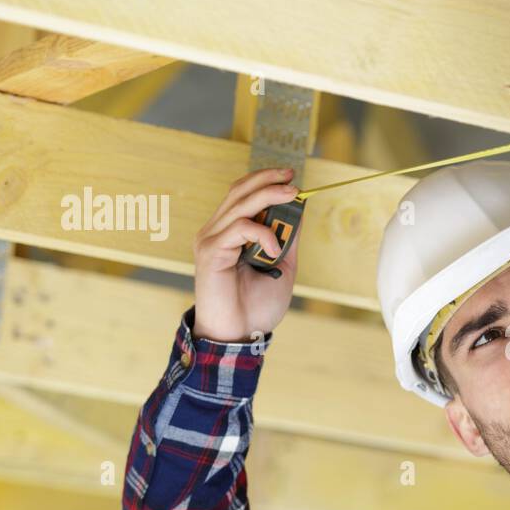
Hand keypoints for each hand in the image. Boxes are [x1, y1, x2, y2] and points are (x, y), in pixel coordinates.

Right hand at [193, 167, 301, 342]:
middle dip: (267, 179)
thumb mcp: (282, 266)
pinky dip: (263, 234)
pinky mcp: (210, 252)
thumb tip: (299, 209)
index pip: (242, 195)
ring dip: (269, 195)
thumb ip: (287, 238)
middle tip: (291, 175)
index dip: (264, 181)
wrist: (239, 335)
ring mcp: (210, 240)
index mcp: (229, 233)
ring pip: (240, 205)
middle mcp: (216, 232)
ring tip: (293, 194)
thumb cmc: (257, 306)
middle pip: (239, 192)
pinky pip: (239, 228)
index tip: (291, 177)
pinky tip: (276, 250)